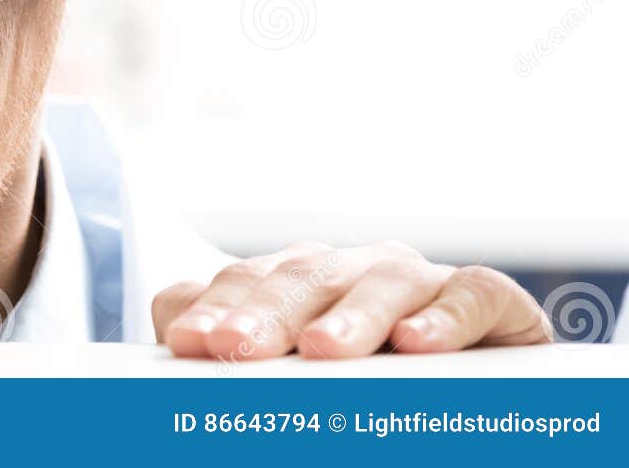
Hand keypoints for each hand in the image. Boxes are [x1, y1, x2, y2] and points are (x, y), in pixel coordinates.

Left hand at [153, 241, 552, 359]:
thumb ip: (238, 352)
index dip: (212, 310)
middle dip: (264, 314)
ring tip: (321, 351)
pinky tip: (419, 342)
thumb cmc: (364, 379)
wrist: (475, 393)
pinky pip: (470, 294)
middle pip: (300, 282)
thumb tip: (177, 349)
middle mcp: (350, 271)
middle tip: (233, 347)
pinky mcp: (486, 296)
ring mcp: (417, 278)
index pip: (243, 286)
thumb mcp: (292, 368)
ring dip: (350, 317)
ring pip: (380, 282)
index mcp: (295, 281)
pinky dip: (446, 316)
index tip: (186, 342)